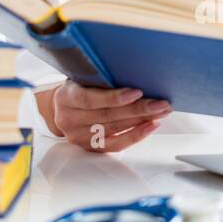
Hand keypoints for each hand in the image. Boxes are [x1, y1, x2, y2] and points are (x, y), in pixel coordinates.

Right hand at [36, 82, 170, 151]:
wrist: (62, 107)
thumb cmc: (78, 87)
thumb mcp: (83, 77)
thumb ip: (100, 78)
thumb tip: (134, 73)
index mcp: (65, 97)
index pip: (89, 99)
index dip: (114, 97)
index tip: (137, 92)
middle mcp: (69, 119)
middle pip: (107, 116)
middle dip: (138, 109)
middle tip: (160, 103)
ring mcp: (78, 136)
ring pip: (114, 130)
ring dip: (141, 121)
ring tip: (160, 112)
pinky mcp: (90, 147)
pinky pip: (116, 145)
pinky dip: (135, 135)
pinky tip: (150, 125)